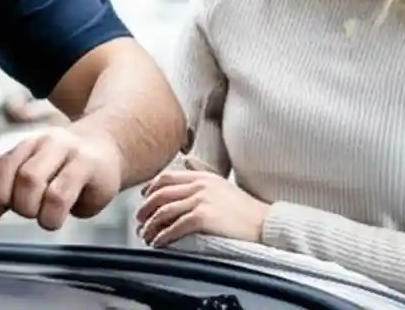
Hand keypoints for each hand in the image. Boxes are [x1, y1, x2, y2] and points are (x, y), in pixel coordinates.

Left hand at [0, 126, 121, 242]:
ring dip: (32, 209)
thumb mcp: (34, 181)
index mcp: (17, 152)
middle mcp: (35, 145)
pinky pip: (59, 193)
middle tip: (29, 212)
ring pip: (28, 179)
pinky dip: (52, 214)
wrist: (110, 147)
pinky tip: (59, 216)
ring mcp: (61, 149)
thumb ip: (5, 198)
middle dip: (11, 205)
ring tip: (47, 215)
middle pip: (3, 175)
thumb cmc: (67, 171)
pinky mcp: (85, 163)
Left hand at [135, 160, 269, 246]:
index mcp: (202, 176)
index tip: (143, 199)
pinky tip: (159, 243)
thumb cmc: (244, 209)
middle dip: (145, 209)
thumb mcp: (221, 184)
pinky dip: (163, 236)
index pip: (166, 178)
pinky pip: (175, 227)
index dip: (150, 189)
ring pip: (165, 211)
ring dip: (151, 226)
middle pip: (161, 194)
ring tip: (146, 236)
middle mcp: (200, 185)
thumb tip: (185, 161)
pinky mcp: (204, 218)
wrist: (265, 223)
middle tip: (139, 221)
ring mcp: (201, 200)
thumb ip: (201, 174)